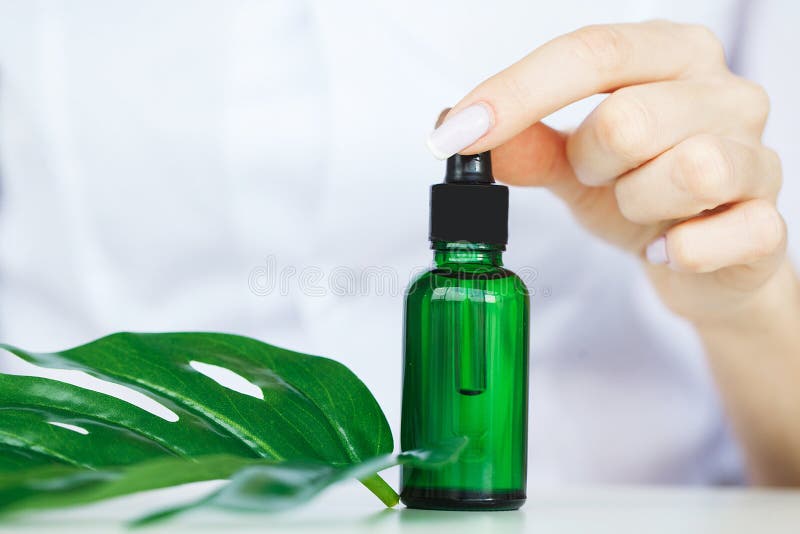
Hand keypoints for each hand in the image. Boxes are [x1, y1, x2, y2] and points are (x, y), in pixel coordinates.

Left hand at [427, 21, 786, 325]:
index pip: (593, 51)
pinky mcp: (769, 222)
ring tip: (637, 207)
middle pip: (629, 118)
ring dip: (634, 203)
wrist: (703, 258)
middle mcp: (726, 92)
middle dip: (592, 162)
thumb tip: (457, 129)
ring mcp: (758, 156)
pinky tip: (666, 247)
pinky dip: (678, 251)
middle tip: (600, 177)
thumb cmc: (640, 194)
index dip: (517, 92)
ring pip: (687, 171)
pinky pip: (722, 236)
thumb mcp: (575, 163)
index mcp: (672, 56)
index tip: (458, 132)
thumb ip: (526, 144)